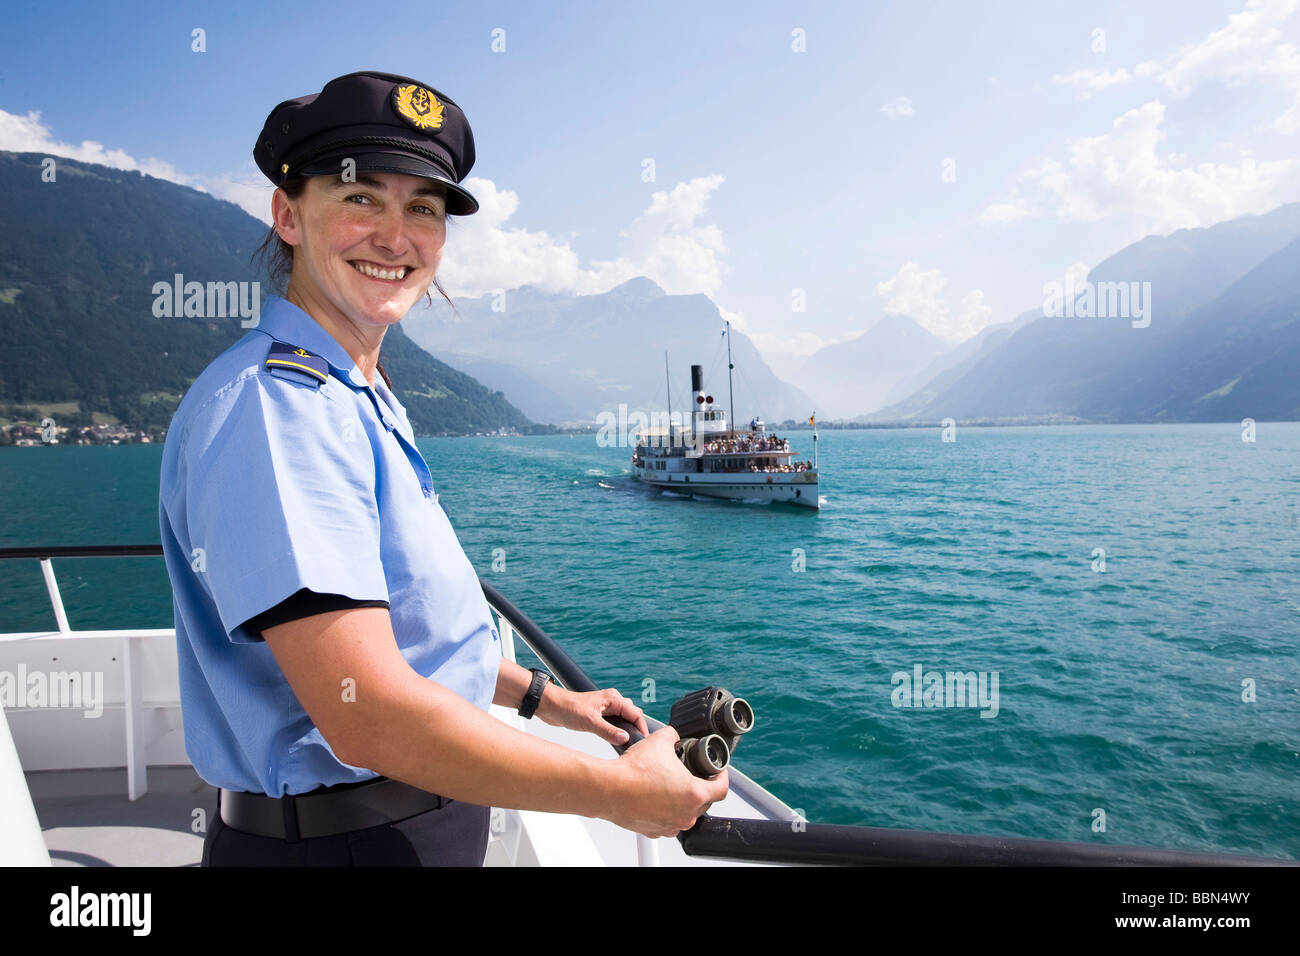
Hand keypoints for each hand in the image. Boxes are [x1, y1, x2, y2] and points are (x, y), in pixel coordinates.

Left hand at [536, 686, 648, 745]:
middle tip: (636, 745)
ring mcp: (605, 708)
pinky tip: (615, 740)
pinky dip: (618, 730)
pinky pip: (615, 722)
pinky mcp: (599, 714)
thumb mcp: (589, 722)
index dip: (641, 727)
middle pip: (633, 714)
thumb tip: (625, 738)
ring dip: (627, 729)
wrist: (550, 706)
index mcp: (613, 699)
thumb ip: (608, 731)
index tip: (643, 742)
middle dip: (636, 728)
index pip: (636, 713)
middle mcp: (612, 701)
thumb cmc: (567, 708)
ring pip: (624, 718)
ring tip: (628, 744)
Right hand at [603, 725, 729, 837]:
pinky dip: (665, 810)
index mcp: (694, 794)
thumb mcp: (659, 741)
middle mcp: (686, 814)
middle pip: (704, 801)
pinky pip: (667, 821)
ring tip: (669, 785)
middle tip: (690, 774)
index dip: (723, 777)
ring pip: (685, 813)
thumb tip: (673, 734)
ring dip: (682, 800)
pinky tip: (654, 796)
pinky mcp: (654, 830)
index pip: (722, 789)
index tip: (718, 772)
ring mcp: (670, 825)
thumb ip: (672, 735)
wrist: (609, 789)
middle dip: (699, 786)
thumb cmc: (633, 771)